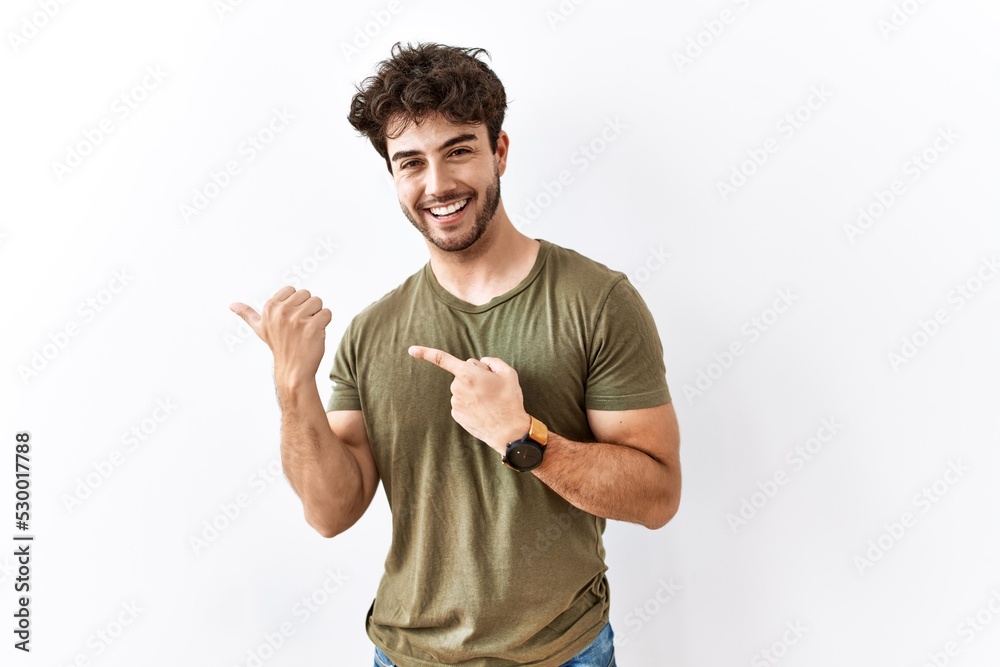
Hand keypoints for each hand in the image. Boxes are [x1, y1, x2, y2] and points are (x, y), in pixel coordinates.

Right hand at [230, 286, 331, 386]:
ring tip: (307, 330)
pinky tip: (316, 334)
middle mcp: (281, 311)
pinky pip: (327, 313)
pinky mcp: (312, 327)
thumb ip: (247, 314)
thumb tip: (231, 304)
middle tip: (300, 327)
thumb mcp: (260, 329)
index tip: (290, 320)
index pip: (294, 290)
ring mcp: (297, 319)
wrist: (293, 370)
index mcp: (270, 307)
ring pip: (318, 302)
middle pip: (307, 295)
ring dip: (317, 316)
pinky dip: (325, 323)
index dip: (296, 304)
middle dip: (307, 309)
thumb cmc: (279, 347)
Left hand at [407, 345, 529, 455]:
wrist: (508, 432)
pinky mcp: (456, 415)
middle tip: (492, 388)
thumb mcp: (508, 373)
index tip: (411, 350)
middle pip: (463, 374)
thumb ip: (493, 361)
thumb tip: (482, 363)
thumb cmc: (509, 400)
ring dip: (473, 391)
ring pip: (463, 389)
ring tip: (490, 401)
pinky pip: (462, 402)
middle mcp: (457, 388)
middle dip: (474, 376)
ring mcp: (455, 403)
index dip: (425, 353)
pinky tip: (483, 410)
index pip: (442, 359)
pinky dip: (471, 403)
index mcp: (467, 374)